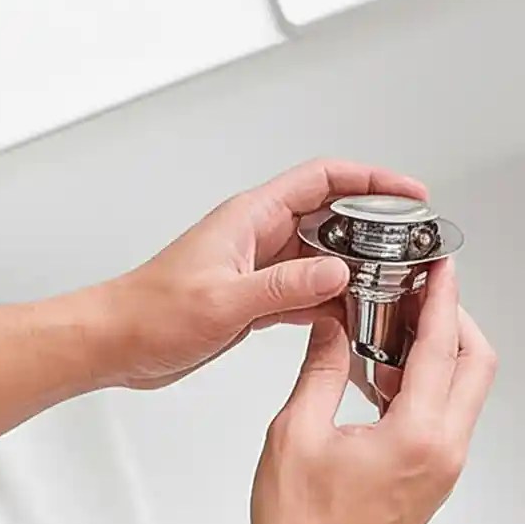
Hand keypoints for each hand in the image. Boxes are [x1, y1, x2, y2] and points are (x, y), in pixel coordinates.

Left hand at [96, 158, 426, 389]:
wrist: (113, 343)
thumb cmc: (148, 313)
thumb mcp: (223, 300)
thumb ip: (284, 285)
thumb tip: (337, 271)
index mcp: (251, 218)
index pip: (323, 180)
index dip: (371, 180)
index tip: (408, 193)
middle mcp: (260, 236)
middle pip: (332, 215)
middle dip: (375, 226)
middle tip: (411, 243)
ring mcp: (260, 266)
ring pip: (323, 255)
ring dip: (357, 267)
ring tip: (392, 283)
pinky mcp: (256, 297)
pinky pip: (308, 290)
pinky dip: (333, 300)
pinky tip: (352, 317)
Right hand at [232, 261, 496, 523]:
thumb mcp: (297, 433)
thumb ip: (320, 369)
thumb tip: (332, 329)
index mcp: (418, 437)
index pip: (443, 346)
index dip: (443, 297)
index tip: (441, 268)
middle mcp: (443, 453)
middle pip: (477, 365)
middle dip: (455, 321)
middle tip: (425, 294)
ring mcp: (443, 469)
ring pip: (464, 392)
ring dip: (440, 354)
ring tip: (395, 331)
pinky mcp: (432, 480)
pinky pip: (445, 418)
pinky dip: (427, 386)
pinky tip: (385, 376)